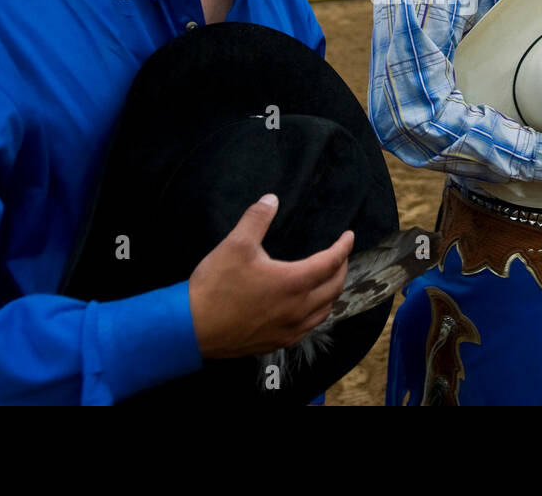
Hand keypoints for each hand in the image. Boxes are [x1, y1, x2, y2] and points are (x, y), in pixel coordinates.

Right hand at [188, 194, 352, 358]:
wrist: (192, 327)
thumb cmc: (215, 286)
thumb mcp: (235, 244)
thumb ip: (256, 219)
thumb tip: (271, 199)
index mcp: (293, 282)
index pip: (331, 262)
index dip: (343, 247)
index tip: (349, 236)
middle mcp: (297, 308)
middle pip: (334, 287)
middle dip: (341, 268)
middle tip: (339, 255)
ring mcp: (288, 329)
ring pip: (324, 310)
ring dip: (331, 292)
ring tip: (329, 279)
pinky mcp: (276, 342)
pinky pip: (308, 328)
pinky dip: (317, 313)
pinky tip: (308, 309)